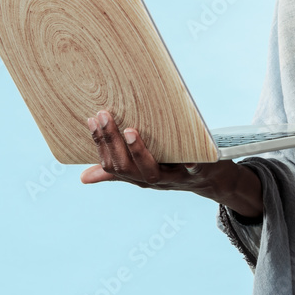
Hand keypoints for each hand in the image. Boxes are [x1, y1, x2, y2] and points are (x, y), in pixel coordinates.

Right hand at [80, 109, 263, 218]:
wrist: (211, 179)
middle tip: (104, 115)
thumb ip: (116, 172)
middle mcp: (153, 179)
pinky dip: (191, 164)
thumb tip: (83, 178)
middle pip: (127, 167)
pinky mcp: (198, 171)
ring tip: (131, 131)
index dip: (100, 144)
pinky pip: (193, 169)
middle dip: (112, 142)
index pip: (112, 164)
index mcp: (138, 176)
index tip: (91, 119)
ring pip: (152, 171)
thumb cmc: (173, 168)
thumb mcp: (142, 170)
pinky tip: (189, 158)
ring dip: (140, 152)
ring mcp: (175, 176)